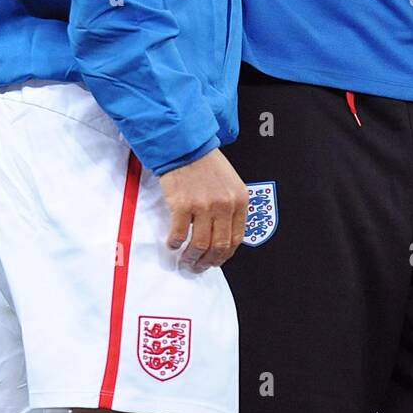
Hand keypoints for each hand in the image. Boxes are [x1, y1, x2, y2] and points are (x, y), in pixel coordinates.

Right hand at [158, 148, 248, 271]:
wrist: (186, 146)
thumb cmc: (207, 164)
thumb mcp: (231, 184)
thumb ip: (231, 208)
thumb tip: (224, 237)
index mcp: (239, 200)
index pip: (236, 239)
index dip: (225, 255)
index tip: (216, 261)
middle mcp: (224, 204)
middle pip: (219, 246)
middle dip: (208, 262)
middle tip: (199, 266)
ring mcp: (203, 206)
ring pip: (200, 245)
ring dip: (191, 258)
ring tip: (186, 259)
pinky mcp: (182, 205)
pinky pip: (179, 234)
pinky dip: (175, 243)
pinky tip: (173, 243)